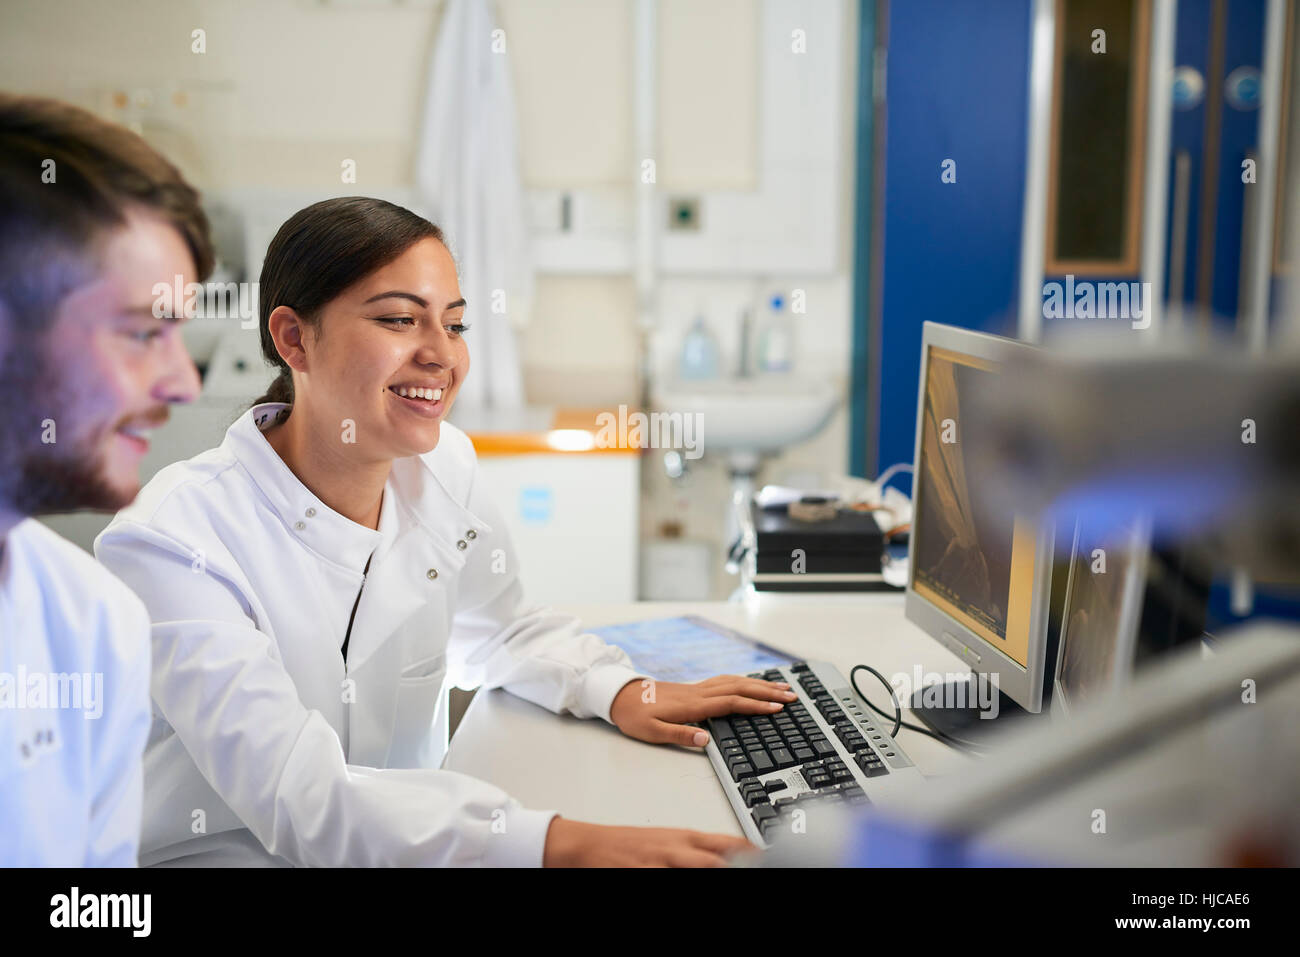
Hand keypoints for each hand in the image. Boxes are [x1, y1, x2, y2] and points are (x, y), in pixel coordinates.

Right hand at [543, 817, 756, 866]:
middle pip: (715, 860)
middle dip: (737, 867)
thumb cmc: (631, 845)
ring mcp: (658, 863)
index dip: (750, 852)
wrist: (587, 845)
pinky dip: (675, 881)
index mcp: (685, 837)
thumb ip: (699, 849)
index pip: (726, 843)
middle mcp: (675, 849)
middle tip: (756, 870)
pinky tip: (691, 882)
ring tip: (736, 874)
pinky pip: (664, 880)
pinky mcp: (641, 874)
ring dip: (715, 870)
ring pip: (696, 868)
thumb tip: (732, 855)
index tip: (769, 858)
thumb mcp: (668, 841)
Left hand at [609, 673, 796, 747]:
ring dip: (759, 683)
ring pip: (735, 681)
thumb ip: (680, 734)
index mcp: (692, 705)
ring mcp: (697, 688)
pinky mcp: (694, 688)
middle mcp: (699, 693)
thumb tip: (706, 739)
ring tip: (781, 686)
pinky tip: (751, 683)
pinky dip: (744, 680)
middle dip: (767, 691)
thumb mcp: (653, 732)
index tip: (777, 707)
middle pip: (740, 687)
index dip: (756, 704)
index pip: (732, 702)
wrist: (620, 695)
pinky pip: (725, 680)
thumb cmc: (635, 716)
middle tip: (792, 695)